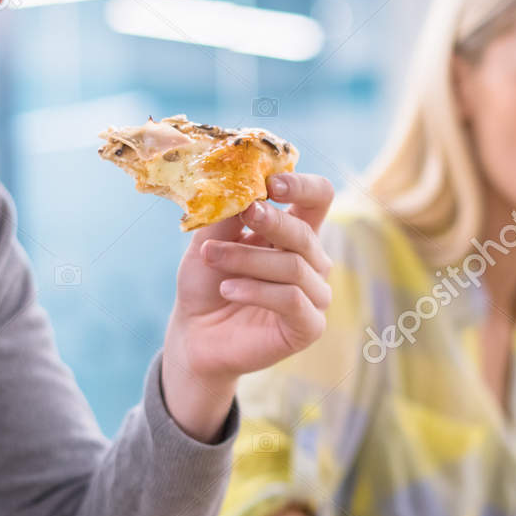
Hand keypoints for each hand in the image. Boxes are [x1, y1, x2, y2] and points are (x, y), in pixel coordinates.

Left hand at [162, 173, 334, 439]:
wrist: (195, 334)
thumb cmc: (206, 283)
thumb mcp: (209, 240)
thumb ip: (226, 213)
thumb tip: (239, 181)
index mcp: (295, 233)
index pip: (319, 197)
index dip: (301, 185)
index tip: (270, 183)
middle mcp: (312, 262)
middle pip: (303, 232)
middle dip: (268, 221)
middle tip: (241, 214)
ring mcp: (315, 296)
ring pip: (294, 267)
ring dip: (248, 259)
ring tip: (211, 259)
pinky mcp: (309, 326)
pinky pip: (292, 300)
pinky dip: (256, 291)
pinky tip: (228, 289)